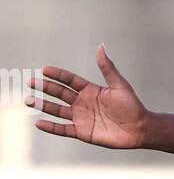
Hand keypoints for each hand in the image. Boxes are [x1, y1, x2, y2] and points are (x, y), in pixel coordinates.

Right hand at [27, 45, 148, 149]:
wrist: (139, 128)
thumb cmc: (132, 105)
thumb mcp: (119, 84)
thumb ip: (107, 67)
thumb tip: (101, 46)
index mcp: (90, 90)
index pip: (69, 81)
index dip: (57, 75)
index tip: (44, 69)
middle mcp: (83, 102)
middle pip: (60, 93)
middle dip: (45, 87)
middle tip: (31, 82)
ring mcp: (81, 117)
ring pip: (58, 110)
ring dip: (43, 105)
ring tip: (29, 100)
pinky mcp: (82, 132)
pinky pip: (63, 129)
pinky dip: (51, 127)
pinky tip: (39, 123)